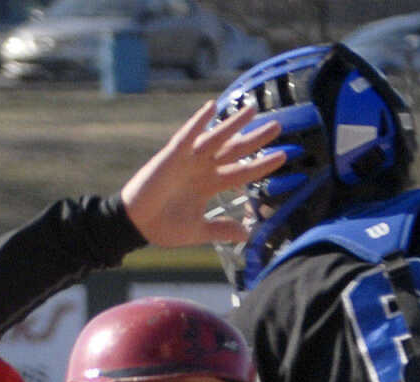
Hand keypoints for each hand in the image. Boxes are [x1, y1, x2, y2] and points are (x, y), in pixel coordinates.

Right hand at [121, 100, 283, 249]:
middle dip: (255, 138)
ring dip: (234, 124)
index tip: (282, 156)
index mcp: (209, 185)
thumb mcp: (199, 230)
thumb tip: (247, 234)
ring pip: (216, 138)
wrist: (137, 225)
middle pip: (234, 150)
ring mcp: (188, 160)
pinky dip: (199, 122)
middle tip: (276, 126)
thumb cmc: (164, 226)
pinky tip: (212, 108)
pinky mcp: (171, 156)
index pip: (242, 172)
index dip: (262, 164)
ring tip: (252, 109)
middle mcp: (202, 168)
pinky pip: (188, 136)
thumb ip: (221, 229)